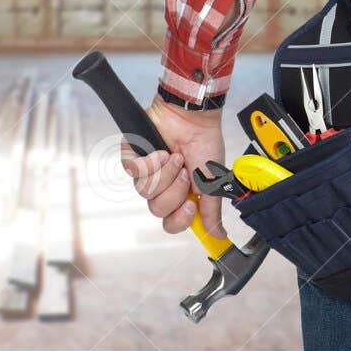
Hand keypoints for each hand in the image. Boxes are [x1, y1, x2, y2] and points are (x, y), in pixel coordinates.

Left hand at [121, 97, 225, 237]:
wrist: (194, 115)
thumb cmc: (204, 143)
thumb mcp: (213, 181)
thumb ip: (211, 210)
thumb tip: (218, 235)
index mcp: (180, 195)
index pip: (170, 222)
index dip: (178, 220)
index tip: (190, 207)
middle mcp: (162, 186)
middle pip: (157, 209)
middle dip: (173, 190)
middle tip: (185, 172)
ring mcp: (147, 172)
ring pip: (144, 190)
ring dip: (164, 173)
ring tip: (175, 156)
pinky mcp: (132, 155)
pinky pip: (132, 170)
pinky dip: (149, 162)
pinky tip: (160, 151)